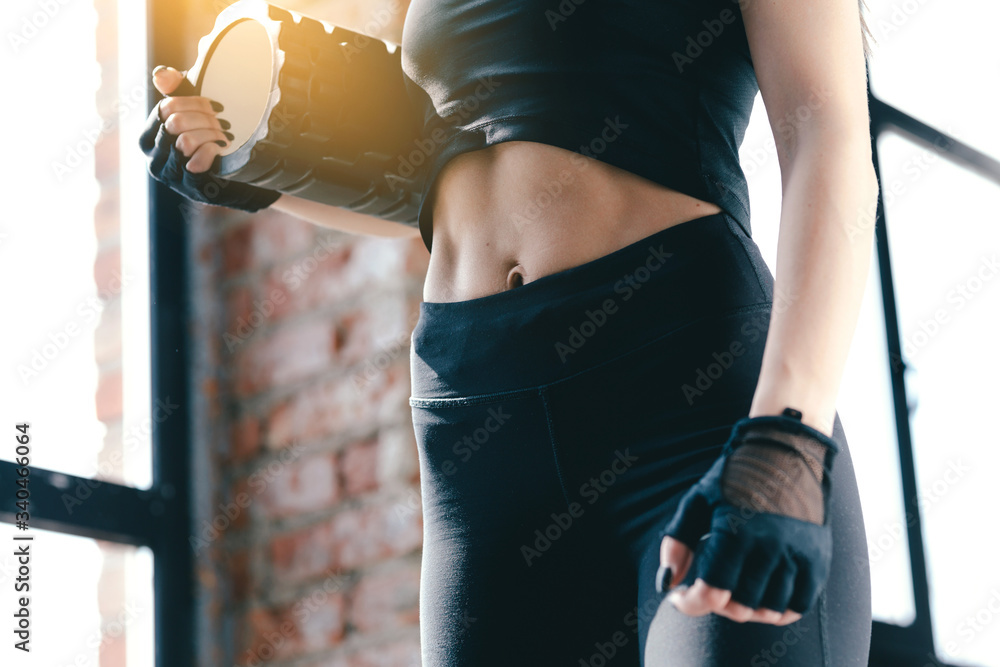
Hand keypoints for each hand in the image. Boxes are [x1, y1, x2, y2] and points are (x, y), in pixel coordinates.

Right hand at [138, 65, 279, 211]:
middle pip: (175, 123)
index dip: (191, 103)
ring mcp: (170, 176)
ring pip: (185, 141)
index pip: (164, 109)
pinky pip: (197, 162)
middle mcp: (154, 158)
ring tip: (224, 135)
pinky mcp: (190, 188)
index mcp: (148, 138)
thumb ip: (176, 87)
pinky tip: (222, 147)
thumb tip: (160, 75)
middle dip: (204, 118)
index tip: (213, 106)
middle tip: (222, 122)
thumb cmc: (208, 137)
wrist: (234, 173)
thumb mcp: (192, 108)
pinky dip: (212, 150)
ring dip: (210, 134)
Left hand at [656, 411, 837, 625]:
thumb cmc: (734, 478)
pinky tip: (761, 594)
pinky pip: (799, 605)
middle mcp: (770, 547)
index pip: (712, 593)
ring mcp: (797, 555)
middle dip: (716, 603)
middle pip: (740, 607)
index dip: (690, 604)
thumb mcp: (696, 501)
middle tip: (710, 586)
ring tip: (734, 589)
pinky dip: (778, 610)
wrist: (786, 451)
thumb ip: (676, 544)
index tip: (681, 598)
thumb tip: (669, 585)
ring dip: (746, 608)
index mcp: (736, 531)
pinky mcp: (817, 560)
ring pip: (769, 611)